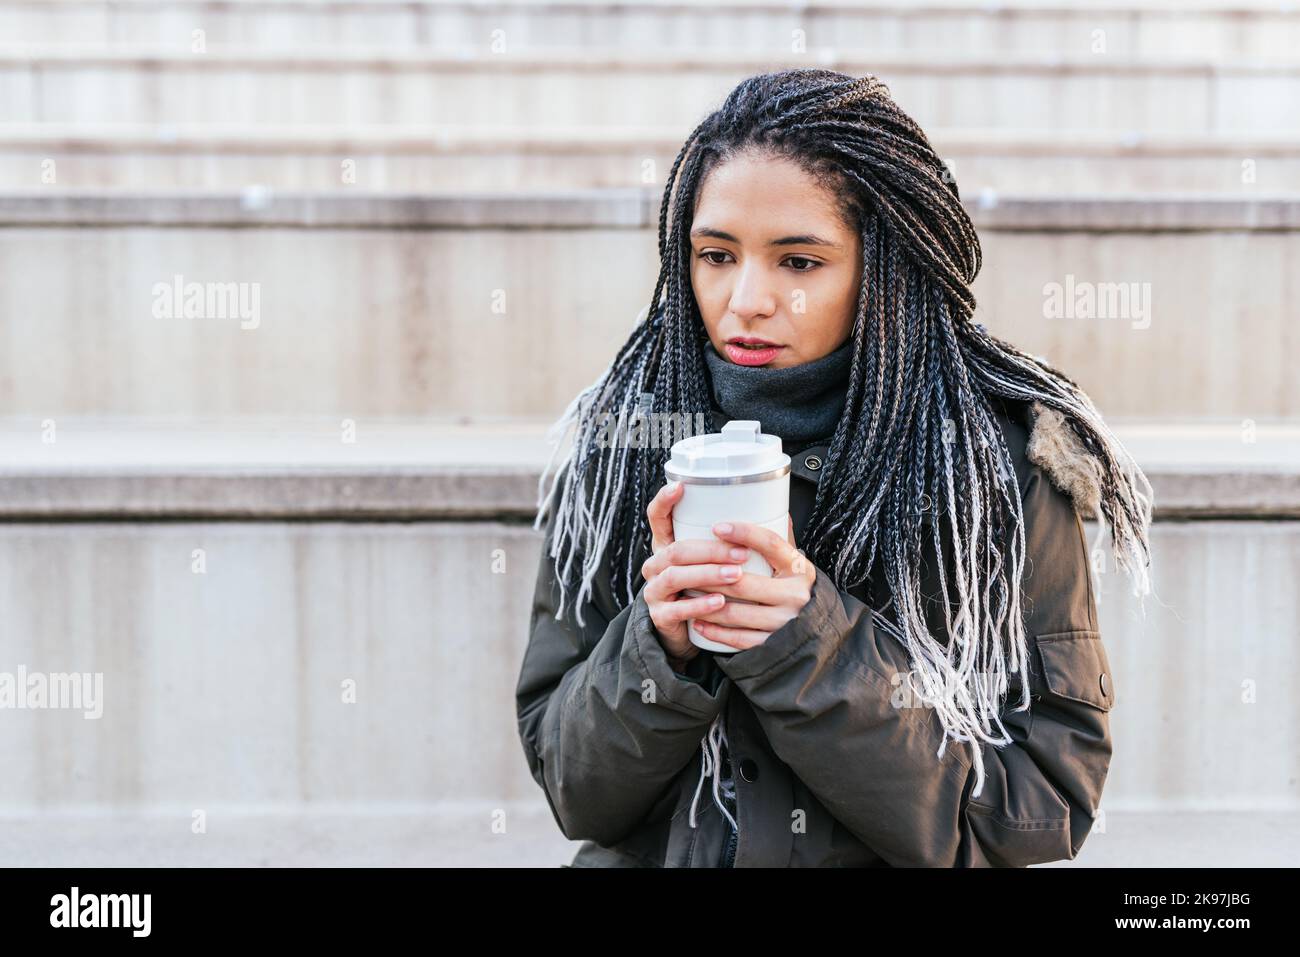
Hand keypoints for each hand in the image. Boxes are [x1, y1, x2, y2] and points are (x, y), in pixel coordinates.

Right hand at [640, 481, 753, 663]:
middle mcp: (655, 565)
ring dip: (707, 574)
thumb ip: (731, 540)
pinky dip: (700, 605)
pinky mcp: (660, 616)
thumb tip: (780, 512)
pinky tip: (720, 602)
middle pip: (676, 550)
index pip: (657, 517)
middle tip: (741, 554)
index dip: (664, 501)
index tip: (681, 487)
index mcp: (666, 546)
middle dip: (709, 550)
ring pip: (675, 576)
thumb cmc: (704, 588)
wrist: (685, 631)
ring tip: (735, 576)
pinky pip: (678, 609)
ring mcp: (654, 591)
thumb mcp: (711, 562)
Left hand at [691, 516, 816, 650]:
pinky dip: (713, 629)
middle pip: (743, 581)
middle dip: (709, 574)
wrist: (815, 632)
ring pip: (734, 612)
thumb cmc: (794, 588)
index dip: (743, 533)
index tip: (718, 526)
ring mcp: (783, 622)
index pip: (770, 543)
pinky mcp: (771, 645)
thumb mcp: (793, 563)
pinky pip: (737, 638)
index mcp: (799, 568)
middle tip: (687, 566)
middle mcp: (795, 595)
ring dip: (705, 602)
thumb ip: (778, 540)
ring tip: (686, 592)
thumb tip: (764, 499)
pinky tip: (698, 620)